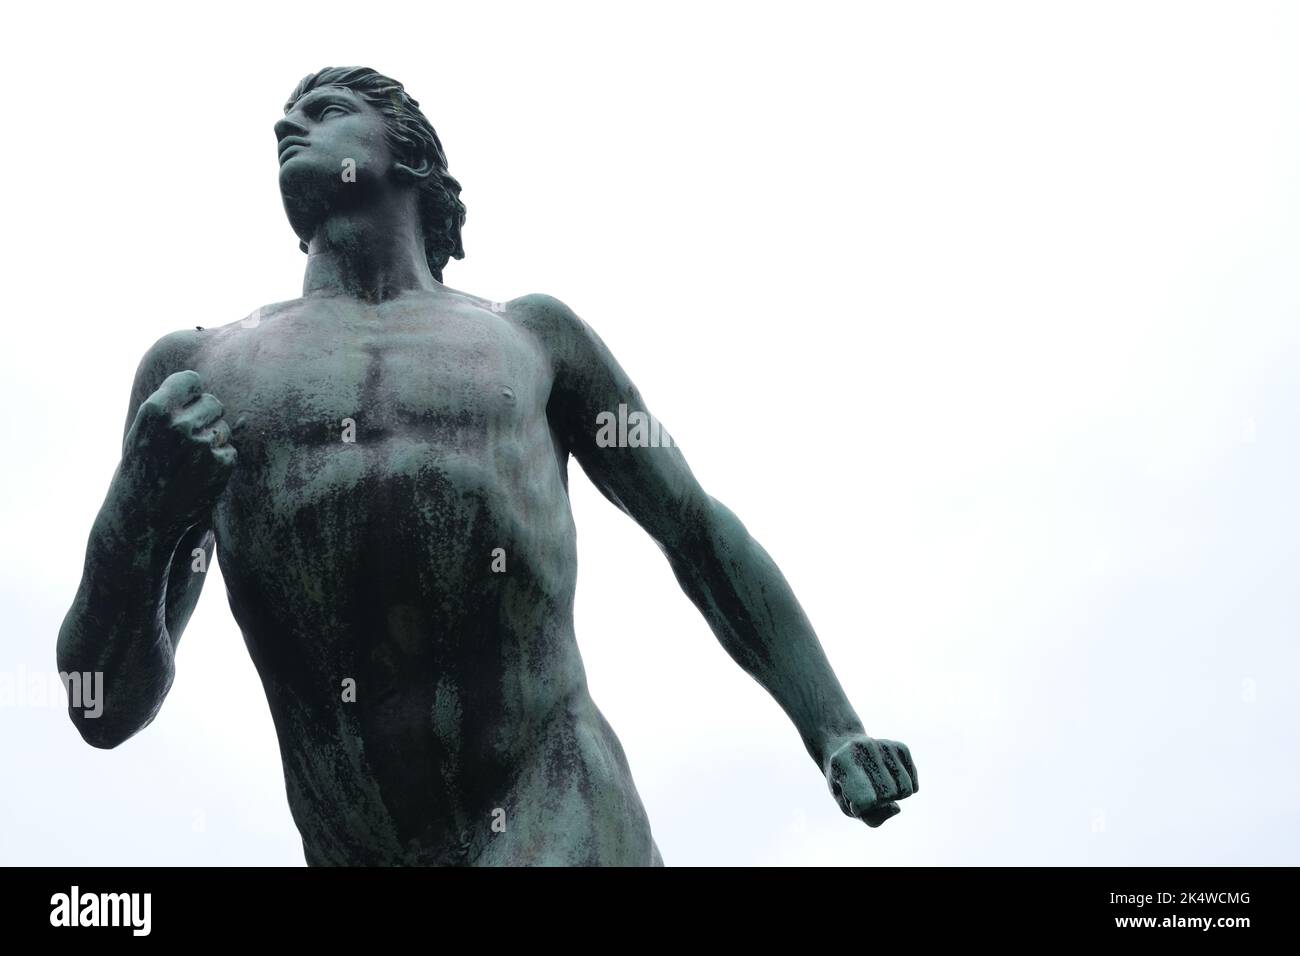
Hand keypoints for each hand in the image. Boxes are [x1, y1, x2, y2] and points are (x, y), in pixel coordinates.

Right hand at [121, 370, 236, 536]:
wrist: (142, 516)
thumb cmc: (142, 469)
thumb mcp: (145, 430)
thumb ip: (171, 407)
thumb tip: (202, 386)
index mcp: (155, 411)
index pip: (191, 380)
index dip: (191, 394)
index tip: (187, 406)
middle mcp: (178, 425)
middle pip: (213, 403)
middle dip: (206, 418)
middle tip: (187, 442)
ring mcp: (202, 446)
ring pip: (224, 427)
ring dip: (214, 441)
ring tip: (189, 462)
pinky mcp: (220, 465)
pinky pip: (231, 451)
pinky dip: (221, 462)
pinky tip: (200, 476)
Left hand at [824, 734, 917, 826]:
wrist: (845, 751)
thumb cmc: (845, 784)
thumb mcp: (847, 806)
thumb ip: (870, 817)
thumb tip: (897, 808)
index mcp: (842, 761)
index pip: (865, 800)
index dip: (860, 808)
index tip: (852, 799)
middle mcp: (865, 748)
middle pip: (888, 795)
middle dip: (879, 802)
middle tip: (865, 789)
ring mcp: (884, 744)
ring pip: (905, 790)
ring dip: (894, 797)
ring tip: (877, 784)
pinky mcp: (901, 748)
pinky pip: (914, 785)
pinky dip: (904, 790)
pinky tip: (889, 779)